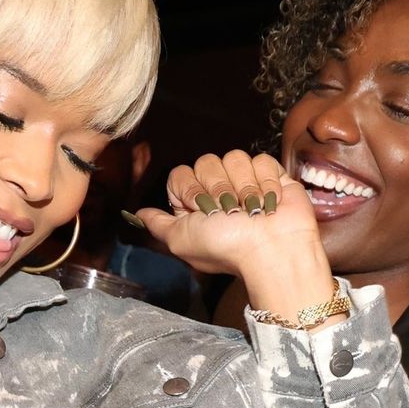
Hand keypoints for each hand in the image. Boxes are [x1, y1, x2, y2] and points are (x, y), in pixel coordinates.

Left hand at [132, 151, 336, 321]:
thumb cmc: (226, 248)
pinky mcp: (270, 175)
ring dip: (242, 188)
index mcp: (195, 204)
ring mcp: (244, 180)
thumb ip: (158, 225)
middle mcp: (218, 190)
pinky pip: (259, 160)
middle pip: (205, 162)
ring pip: (233, 158)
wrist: (270, 249)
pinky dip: (264, 182)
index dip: (189, 190)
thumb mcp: (180, 240)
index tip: (200, 210)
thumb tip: (138, 213)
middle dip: (216, 189)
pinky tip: (268, 201)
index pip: (180, 174)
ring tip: (251, 211)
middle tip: (228, 213)